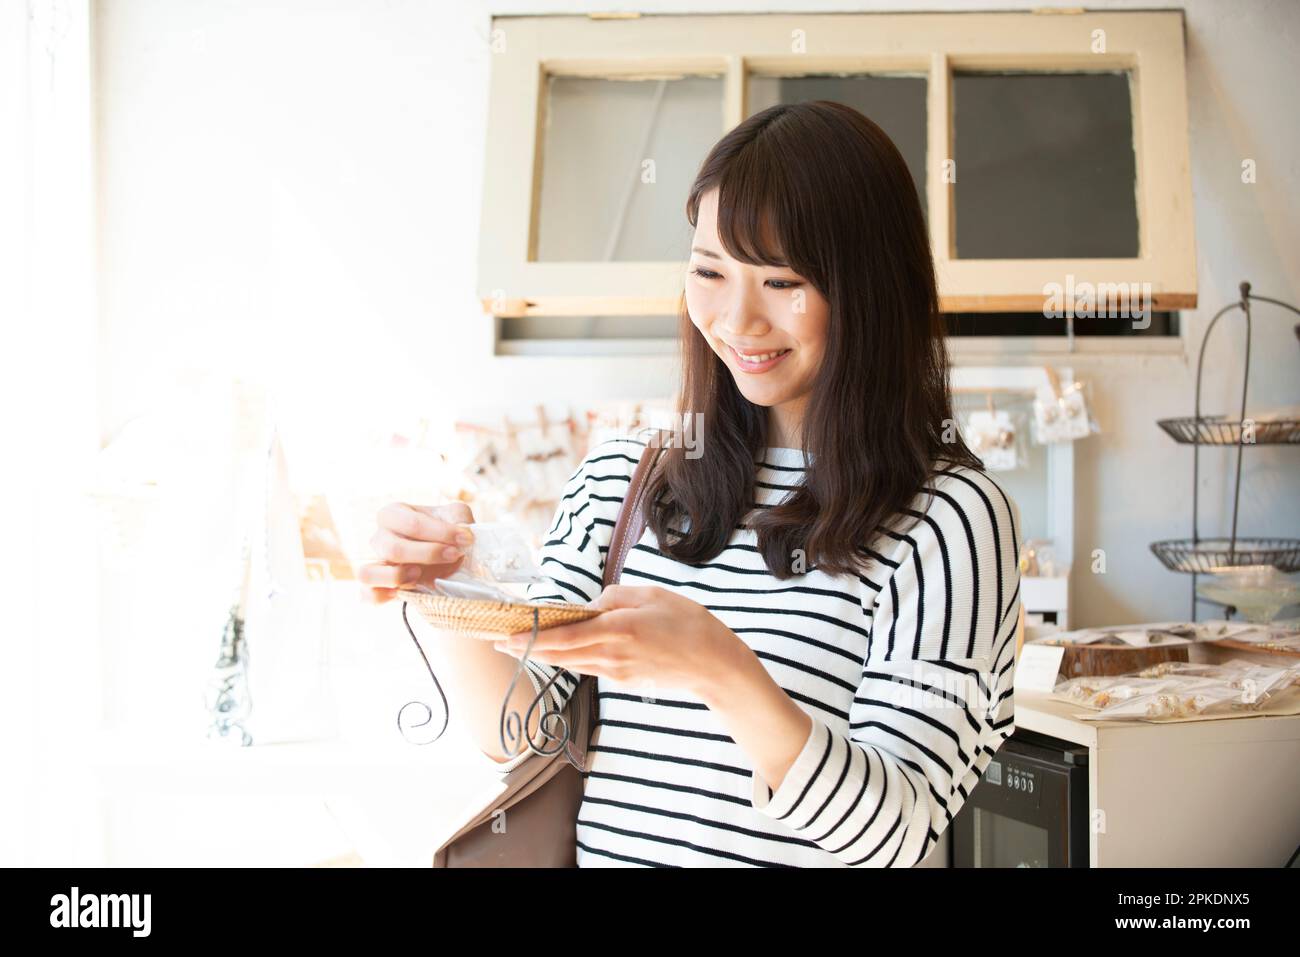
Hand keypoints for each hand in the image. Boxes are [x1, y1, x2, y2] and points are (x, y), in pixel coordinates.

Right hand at [357, 501, 475, 603]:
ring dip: (398, 576)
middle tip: (454, 555)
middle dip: (428, 554)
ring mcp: (376, 563)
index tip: (466, 539)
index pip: (412, 523)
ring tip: (419, 575)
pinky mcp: (377, 587)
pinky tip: (405, 591)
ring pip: (368, 573)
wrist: (448, 557)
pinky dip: (382, 596)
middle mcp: (380, 537)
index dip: (442, 532)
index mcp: (394, 514)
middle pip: (394, 549)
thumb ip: (460, 518)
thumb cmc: (447, 533)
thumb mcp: (457, 517)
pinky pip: (367, 595)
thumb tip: (461, 531)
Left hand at [494, 584, 747, 698]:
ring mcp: (617, 673)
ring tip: (519, 646)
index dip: (531, 637)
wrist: (715, 666)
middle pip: (560, 654)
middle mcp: (612, 655)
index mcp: (619, 629)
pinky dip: (570, 659)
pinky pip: (589, 668)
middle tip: (498, 642)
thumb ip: (616, 596)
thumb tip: (591, 606)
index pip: (564, 635)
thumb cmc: (689, 624)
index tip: (505, 635)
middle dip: (527, 649)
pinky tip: (558, 651)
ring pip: (571, 663)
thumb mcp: (653, 595)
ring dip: (545, 655)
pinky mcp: (623, 681)